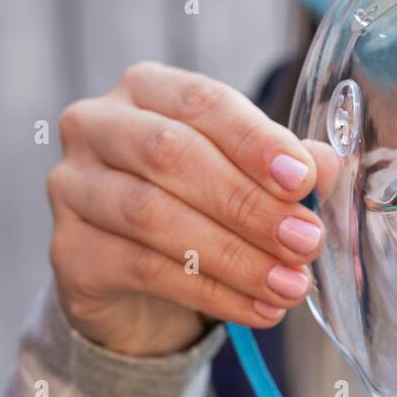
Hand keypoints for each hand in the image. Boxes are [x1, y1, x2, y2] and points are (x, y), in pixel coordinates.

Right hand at [46, 61, 338, 356]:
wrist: (138, 278)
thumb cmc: (199, 201)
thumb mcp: (248, 174)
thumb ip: (287, 163)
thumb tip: (329, 164)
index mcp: (148, 88)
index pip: (204, 102)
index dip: (255, 140)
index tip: (305, 180)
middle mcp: (98, 125)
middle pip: (173, 156)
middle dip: (249, 203)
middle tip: (305, 241)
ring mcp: (72, 186)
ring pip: (152, 215)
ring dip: (234, 255)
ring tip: (290, 284)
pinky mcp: (68, 250)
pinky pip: (143, 269)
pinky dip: (211, 292)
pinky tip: (258, 308)